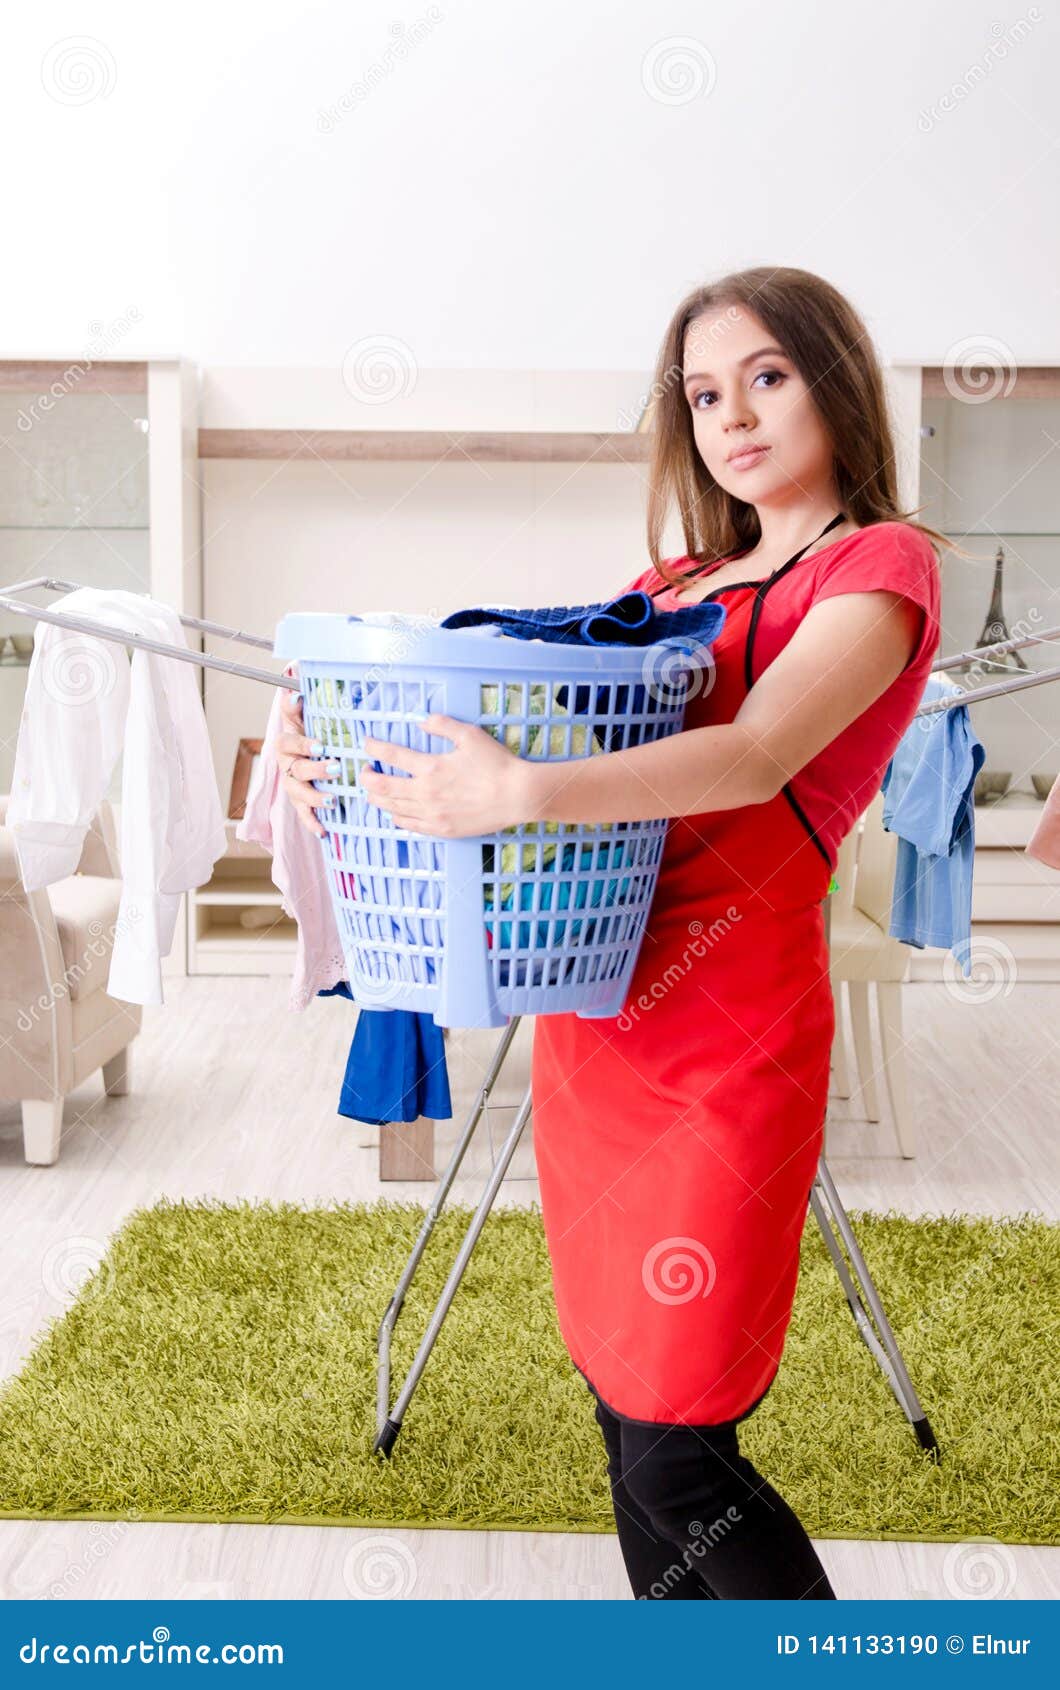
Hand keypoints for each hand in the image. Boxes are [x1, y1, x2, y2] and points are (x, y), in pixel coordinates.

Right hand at [275, 663, 336, 837]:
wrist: (307, 751)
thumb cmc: (310, 730)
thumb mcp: (305, 713)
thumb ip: (299, 698)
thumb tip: (292, 673)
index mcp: (288, 741)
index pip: (289, 740)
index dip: (303, 743)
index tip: (320, 745)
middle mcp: (286, 763)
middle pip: (295, 768)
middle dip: (314, 770)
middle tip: (334, 768)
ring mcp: (292, 784)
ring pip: (298, 792)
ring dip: (314, 798)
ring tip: (332, 799)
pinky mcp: (299, 802)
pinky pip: (302, 814)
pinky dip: (312, 823)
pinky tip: (324, 830)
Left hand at [361, 714, 535, 836]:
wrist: (517, 796)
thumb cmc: (497, 764)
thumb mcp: (470, 735)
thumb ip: (443, 725)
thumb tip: (422, 720)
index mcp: (431, 767)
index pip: (392, 755)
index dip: (374, 748)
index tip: (366, 743)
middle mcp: (426, 793)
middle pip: (383, 786)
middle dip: (367, 777)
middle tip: (364, 771)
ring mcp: (432, 814)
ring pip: (393, 808)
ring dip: (378, 798)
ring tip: (373, 792)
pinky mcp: (442, 829)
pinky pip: (410, 825)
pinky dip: (396, 817)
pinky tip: (394, 813)